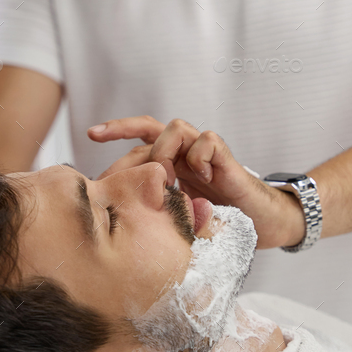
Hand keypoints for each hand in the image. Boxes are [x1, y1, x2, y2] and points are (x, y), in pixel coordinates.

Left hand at [88, 116, 305, 249]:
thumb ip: (157, 209)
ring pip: (177, 128)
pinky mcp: (226, 159)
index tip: (90, 136)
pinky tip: (201, 178)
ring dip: (165, 151)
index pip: (140, 142)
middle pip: (152, 127)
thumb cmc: (219, 220)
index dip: (116, 135)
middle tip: (99, 139)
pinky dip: (198, 156)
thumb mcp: (179, 216)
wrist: (262, 223)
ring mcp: (205, 155)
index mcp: (172, 165)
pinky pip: (207, 141)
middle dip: (124, 129)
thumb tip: (118, 218)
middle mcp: (185, 154)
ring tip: (168, 179)